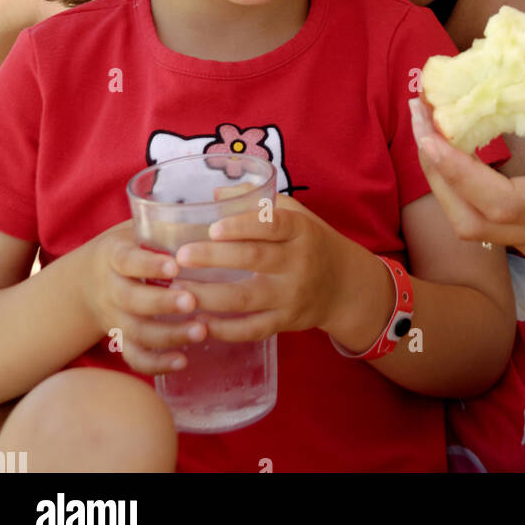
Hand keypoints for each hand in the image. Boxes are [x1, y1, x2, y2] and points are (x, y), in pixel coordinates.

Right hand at [83, 219, 207, 375]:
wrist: (85, 282)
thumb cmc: (128, 246)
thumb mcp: (136, 227)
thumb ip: (166, 220)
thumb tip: (222, 199)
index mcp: (113, 255)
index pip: (127, 260)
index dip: (148, 265)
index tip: (175, 266)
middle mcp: (109, 288)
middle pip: (131, 300)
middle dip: (162, 303)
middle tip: (193, 301)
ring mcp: (113, 317)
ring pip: (136, 332)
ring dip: (168, 335)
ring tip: (202, 331)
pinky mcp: (121, 339)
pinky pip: (135, 357)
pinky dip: (156, 363)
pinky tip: (184, 360)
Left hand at [167, 195, 355, 341]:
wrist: (345, 285)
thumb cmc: (310, 242)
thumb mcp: (295, 214)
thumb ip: (256, 202)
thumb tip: (215, 195)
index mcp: (300, 230)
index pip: (272, 225)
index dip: (242, 226)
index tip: (212, 228)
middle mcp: (298, 262)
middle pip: (254, 259)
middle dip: (214, 258)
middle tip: (181, 257)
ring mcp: (292, 295)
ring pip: (247, 299)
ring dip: (209, 296)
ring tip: (179, 289)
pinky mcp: (286, 322)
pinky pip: (252, 329)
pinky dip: (225, 329)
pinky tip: (200, 322)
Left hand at [410, 36, 524, 291]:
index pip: (502, 204)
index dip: (458, 172)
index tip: (431, 131)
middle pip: (469, 220)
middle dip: (433, 168)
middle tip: (417, 112)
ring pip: (469, 226)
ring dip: (440, 178)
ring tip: (428, 125)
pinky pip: (483, 222)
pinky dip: (459, 185)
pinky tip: (456, 147)